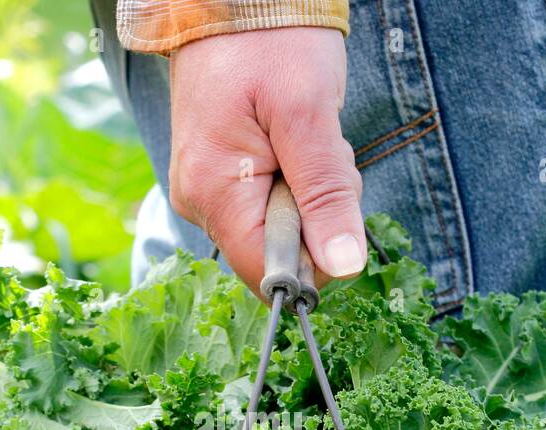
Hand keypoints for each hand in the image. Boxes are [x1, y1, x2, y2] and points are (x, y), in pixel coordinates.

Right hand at [168, 27, 365, 294]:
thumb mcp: (309, 116)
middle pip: (277, 253)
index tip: (335, 206)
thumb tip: (345, 267)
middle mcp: (200, 203)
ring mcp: (206, 192)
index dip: (315, 257)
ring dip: (310, 195)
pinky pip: (269, 206)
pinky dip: (296, 181)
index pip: (270, 272)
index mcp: (214, 194)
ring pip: (278, 229)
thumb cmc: (271, 42)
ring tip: (305, 137)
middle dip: (317, 216)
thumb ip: (326, 196)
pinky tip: (293, 142)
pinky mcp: (219, 180)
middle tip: (321, 152)